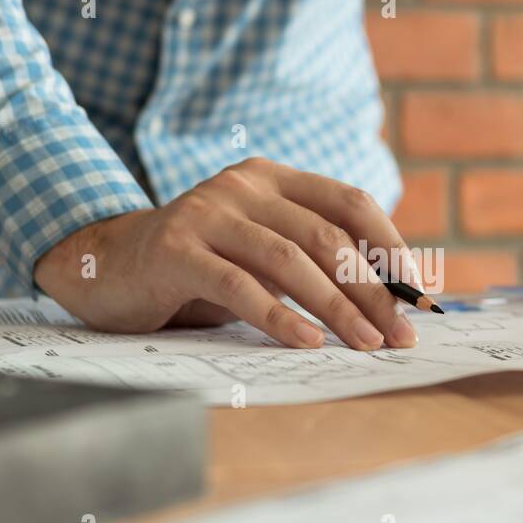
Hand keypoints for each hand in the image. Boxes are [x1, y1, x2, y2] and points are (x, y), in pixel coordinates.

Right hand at [33, 157, 420, 349]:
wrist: (106, 264)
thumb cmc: (197, 268)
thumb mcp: (259, 254)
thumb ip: (308, 261)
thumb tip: (385, 304)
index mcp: (271, 178)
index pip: (348, 202)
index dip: (389, 245)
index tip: (416, 292)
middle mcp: (243, 186)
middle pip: (326, 236)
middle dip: (371, 290)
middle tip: (399, 333)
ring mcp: (207, 213)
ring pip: (289, 260)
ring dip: (336, 308)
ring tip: (365, 343)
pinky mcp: (175, 250)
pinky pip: (238, 286)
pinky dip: (279, 317)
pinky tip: (308, 342)